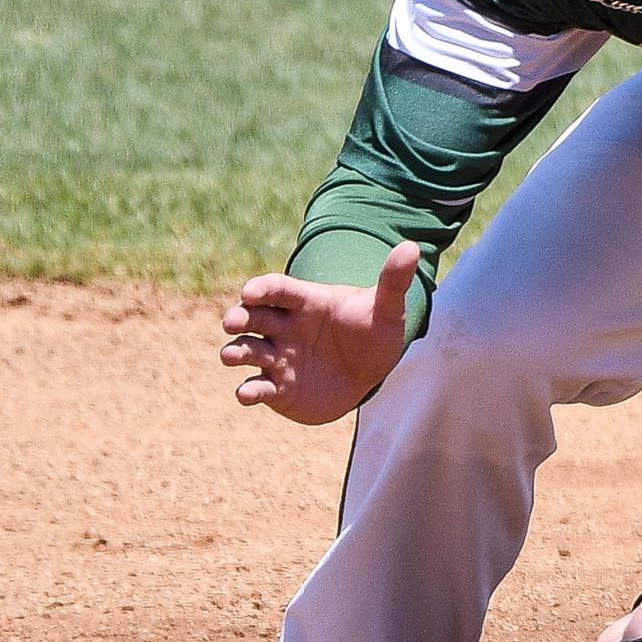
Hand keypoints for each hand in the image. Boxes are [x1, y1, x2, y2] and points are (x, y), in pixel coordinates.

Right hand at [219, 242, 421, 423]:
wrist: (368, 374)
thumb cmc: (372, 333)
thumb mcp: (385, 310)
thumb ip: (392, 281)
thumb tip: (411, 247)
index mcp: (304, 302)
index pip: (277, 289)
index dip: (262, 288)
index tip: (250, 292)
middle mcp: (284, 327)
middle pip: (253, 317)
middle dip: (239, 318)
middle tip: (232, 321)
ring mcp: (278, 358)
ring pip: (248, 351)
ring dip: (236, 352)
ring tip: (230, 356)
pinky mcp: (278, 388)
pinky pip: (259, 387)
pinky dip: (248, 391)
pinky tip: (245, 394)